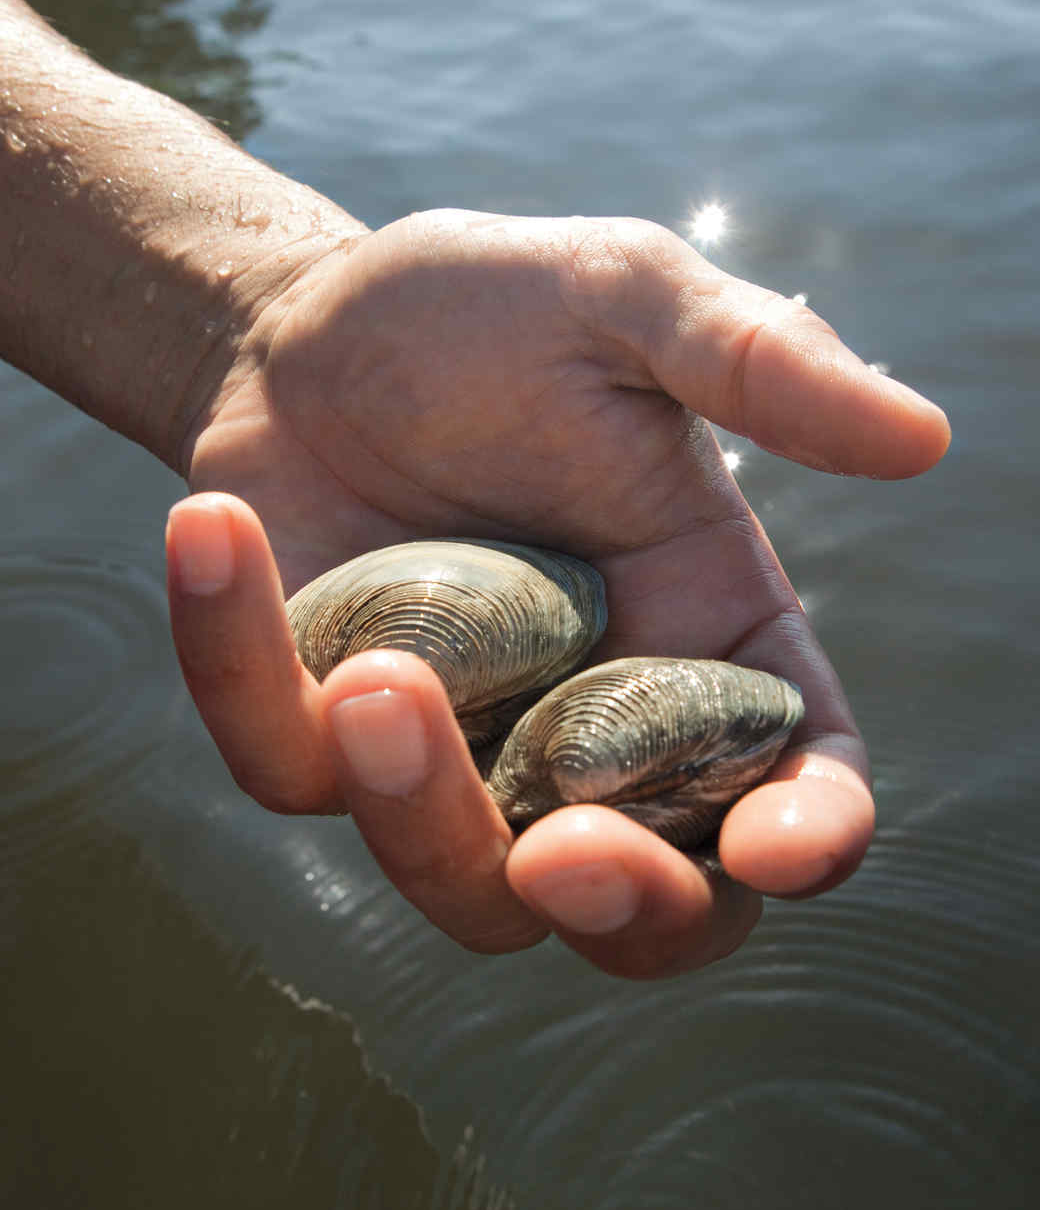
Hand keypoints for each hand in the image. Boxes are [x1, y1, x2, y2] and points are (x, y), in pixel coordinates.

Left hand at [165, 209, 948, 977]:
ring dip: (421, 811)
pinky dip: (241, 667)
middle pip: (644, 906)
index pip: (794, 774)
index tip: (780, 848)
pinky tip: (215, 532)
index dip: (807, 836)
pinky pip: (292, 767)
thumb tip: (923, 436)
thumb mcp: (620, 300)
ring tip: (377, 671)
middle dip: (625, 909)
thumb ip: (756, 364)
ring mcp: (459, 753)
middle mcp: (594, 726)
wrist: (304, 332)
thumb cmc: (483, 313)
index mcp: (703, 637)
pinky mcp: (324, 737)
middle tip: (569, 857)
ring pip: (465, 884)